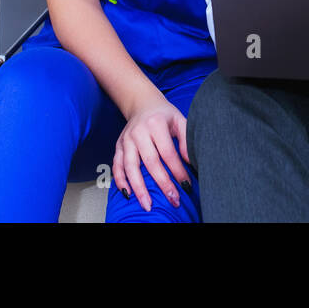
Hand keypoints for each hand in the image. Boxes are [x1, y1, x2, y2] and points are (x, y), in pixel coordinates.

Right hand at [112, 94, 191, 211]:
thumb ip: (186, 139)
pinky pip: (117, 165)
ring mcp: (126, 140)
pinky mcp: (118, 145)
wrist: (142, 103)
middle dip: (162, 183)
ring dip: (139, 187)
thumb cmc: (164, 114)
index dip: (177, 171)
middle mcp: (139, 132)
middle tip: (173, 199)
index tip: (186, 185)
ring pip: (130, 167)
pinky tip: (128, 194)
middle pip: (150, 162)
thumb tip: (191, 162)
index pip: (168, 152)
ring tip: (147, 204)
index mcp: (156, 124)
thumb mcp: (179, 120)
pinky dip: (120, 180)